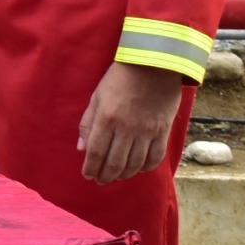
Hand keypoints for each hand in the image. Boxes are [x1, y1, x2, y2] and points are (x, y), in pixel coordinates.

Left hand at [77, 61, 186, 183]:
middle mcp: (127, 128)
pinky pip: (155, 157)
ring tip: (117, 177)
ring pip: (135, 163)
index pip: (96, 152)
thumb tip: (81, 148)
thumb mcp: (97, 97)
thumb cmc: (120, 79)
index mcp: (107, 118)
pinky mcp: (163, 130)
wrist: (154, 64)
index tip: (87, 175)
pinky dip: (146, 167)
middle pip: (115, 163)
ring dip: (124, 174)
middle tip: (101, 180)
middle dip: (106, 176)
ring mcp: (147, 130)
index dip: (90, 168)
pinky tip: (138, 169)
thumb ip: (88, 123)